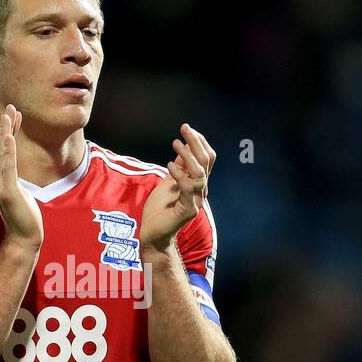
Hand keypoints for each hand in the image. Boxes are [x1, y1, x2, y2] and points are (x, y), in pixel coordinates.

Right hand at [0, 105, 43, 248]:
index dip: (9, 130)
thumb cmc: (24, 215)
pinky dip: (7, 151)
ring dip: (6, 133)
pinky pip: (8, 167)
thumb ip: (15, 177)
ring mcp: (0, 184)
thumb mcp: (21, 191)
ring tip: (9, 116)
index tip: (15, 114)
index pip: (4, 149)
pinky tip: (9, 137)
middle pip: (1, 147)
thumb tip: (16, 168)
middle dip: (7, 126)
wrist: (25, 237)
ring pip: (3, 154)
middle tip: (11, 106)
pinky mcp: (7, 191)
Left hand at [139, 123, 216, 253]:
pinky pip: (187, 188)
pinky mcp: (188, 210)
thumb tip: (184, 145)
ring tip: (175, 143)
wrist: (153, 233)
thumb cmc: (160, 209)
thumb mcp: (169, 181)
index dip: (199, 141)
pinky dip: (179, 174)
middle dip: (196, 142)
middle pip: (206, 161)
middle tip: (184, 129)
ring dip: (187, 155)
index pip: (207, 158)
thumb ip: (179, 166)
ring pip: (199, 172)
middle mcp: (201, 190)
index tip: (186, 128)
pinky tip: (169, 165)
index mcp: (198, 182)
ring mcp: (196, 200)